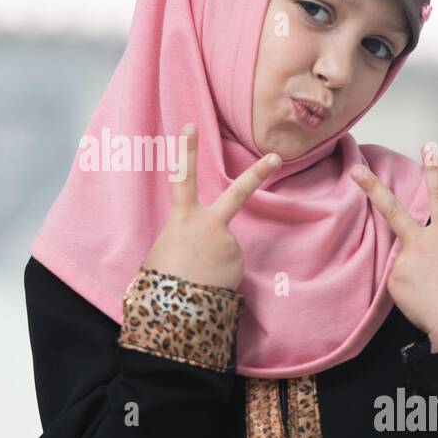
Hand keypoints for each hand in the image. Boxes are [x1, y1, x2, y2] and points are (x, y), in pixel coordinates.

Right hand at [142, 123, 279, 289]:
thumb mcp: (162, 252)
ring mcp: (229, 243)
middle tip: (277, 156)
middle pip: (238, 193)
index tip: (190, 127)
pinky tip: (209, 285)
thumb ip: (181, 239)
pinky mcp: (239, 262)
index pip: (182, 178)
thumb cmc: (161, 281)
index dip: (185, 151)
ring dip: (214, 262)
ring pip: (225, 248)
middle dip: (258, 172)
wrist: (176, 310)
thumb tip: (196, 247)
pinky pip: (230, 266)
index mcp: (182, 219)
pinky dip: (221, 275)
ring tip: (197, 278)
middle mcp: (209, 225)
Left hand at [350, 142, 437, 352]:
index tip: (429, 146)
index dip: (435, 170)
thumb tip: (421, 251)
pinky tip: (424, 301)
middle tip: (354, 169)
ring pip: (402, 263)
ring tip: (434, 294)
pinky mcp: (393, 280)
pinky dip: (409, 291)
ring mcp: (404, 260)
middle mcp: (422, 242)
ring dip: (415, 277)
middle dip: (371, 187)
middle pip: (392, 210)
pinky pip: (398, 282)